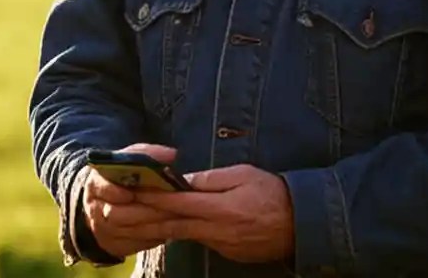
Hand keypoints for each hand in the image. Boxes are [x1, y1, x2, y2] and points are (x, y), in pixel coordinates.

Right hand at [82, 143, 182, 257]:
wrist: (102, 202)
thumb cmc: (120, 177)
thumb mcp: (127, 159)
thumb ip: (147, 154)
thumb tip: (171, 154)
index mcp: (96, 184)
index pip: (102, 188)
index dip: (117, 192)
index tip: (133, 193)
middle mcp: (95, 209)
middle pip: (116, 215)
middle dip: (144, 211)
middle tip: (169, 207)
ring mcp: (104, 231)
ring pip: (130, 231)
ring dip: (154, 225)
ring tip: (176, 217)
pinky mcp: (116, 246)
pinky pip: (137, 244)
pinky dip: (155, 237)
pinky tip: (172, 229)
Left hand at [135, 164, 294, 263]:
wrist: (302, 224)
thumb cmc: (273, 193)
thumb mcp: (244, 175)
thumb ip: (211, 178)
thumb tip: (183, 180)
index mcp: (221, 208)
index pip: (178, 203)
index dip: (153, 196)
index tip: (133, 189)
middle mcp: (218, 231)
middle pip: (174, 224)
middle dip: (148, 215)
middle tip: (125, 207)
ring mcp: (223, 245)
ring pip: (185, 234)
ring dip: (163, 225)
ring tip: (139, 215)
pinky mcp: (228, 253)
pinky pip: (201, 240)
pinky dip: (185, 231)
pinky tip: (171, 224)